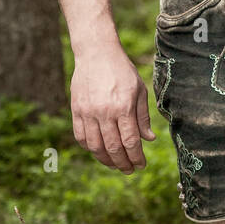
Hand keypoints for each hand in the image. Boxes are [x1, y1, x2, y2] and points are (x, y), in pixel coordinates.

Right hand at [70, 44, 155, 173]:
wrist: (96, 53)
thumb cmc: (122, 71)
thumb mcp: (139, 90)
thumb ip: (143, 117)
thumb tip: (148, 139)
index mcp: (123, 107)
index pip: (130, 141)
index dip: (136, 157)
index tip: (141, 165)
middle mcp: (104, 112)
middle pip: (113, 148)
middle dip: (123, 163)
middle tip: (129, 170)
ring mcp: (88, 112)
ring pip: (95, 146)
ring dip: (106, 160)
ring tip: (115, 164)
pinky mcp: (76, 110)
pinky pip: (81, 137)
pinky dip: (90, 148)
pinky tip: (98, 151)